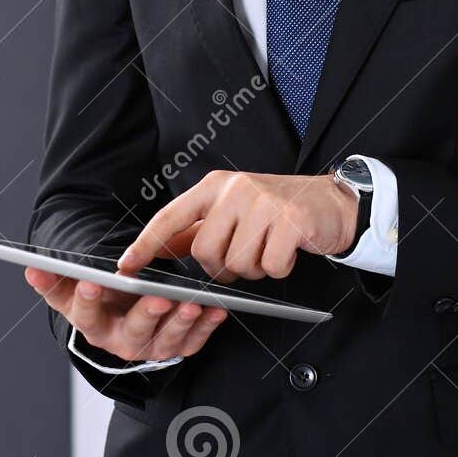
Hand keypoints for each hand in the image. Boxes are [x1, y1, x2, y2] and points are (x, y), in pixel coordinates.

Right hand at [23, 267, 227, 362]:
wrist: (123, 319)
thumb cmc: (101, 301)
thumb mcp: (74, 292)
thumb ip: (54, 281)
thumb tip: (31, 269)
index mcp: (95, 328)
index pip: (86, 316)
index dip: (87, 300)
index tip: (91, 283)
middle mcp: (123, 343)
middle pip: (134, 332)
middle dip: (147, 314)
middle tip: (158, 296)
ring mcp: (153, 348)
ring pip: (168, 339)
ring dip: (181, 321)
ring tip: (191, 303)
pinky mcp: (178, 348)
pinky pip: (194, 341)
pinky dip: (206, 327)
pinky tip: (214, 310)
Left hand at [117, 169, 357, 281]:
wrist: (331, 202)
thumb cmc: (276, 211)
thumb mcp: (232, 211)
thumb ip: (196, 229)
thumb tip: (159, 248)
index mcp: (216, 186)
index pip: (170, 218)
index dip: (145, 244)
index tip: (126, 267)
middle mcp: (236, 190)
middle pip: (205, 252)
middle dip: (222, 267)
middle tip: (245, 255)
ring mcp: (264, 204)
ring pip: (236, 265)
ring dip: (253, 270)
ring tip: (268, 250)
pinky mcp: (291, 222)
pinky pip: (269, 267)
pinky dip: (278, 269)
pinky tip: (287, 251)